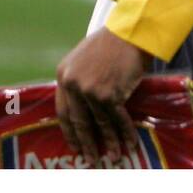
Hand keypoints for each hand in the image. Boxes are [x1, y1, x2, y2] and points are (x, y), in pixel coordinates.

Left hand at [55, 27, 149, 166]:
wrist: (129, 33)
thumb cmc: (109, 45)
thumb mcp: (82, 60)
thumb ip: (78, 80)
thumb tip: (81, 108)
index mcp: (63, 75)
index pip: (62, 110)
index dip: (69, 131)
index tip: (74, 145)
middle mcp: (73, 84)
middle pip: (78, 121)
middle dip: (85, 142)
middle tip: (90, 159)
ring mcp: (90, 90)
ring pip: (99, 123)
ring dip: (108, 142)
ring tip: (113, 157)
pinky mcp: (109, 94)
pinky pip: (117, 119)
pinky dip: (125, 133)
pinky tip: (130, 144)